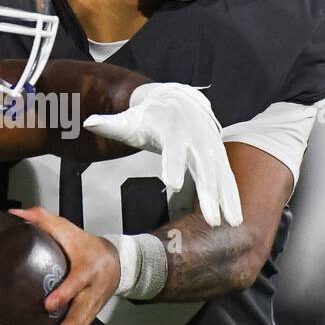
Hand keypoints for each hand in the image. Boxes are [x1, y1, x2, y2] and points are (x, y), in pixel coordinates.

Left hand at [11, 206, 118, 324]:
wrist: (116, 262)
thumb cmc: (85, 245)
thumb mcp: (68, 228)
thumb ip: (42, 219)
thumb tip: (14, 213)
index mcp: (86, 271)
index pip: (77, 284)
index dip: (65, 294)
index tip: (48, 305)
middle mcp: (90, 295)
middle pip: (77, 320)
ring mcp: (89, 311)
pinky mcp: (86, 320)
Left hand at [82, 83, 242, 226]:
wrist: (178, 101)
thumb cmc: (148, 116)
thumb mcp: (129, 119)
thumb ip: (111, 124)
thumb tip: (88, 122)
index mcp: (172, 128)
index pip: (172, 149)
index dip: (173, 165)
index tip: (173, 184)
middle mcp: (196, 137)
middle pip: (202, 167)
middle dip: (208, 193)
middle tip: (211, 219)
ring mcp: (211, 147)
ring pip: (221, 174)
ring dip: (227, 198)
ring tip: (232, 223)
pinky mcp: (218, 156)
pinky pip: (227, 177)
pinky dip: (232, 196)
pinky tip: (235, 218)